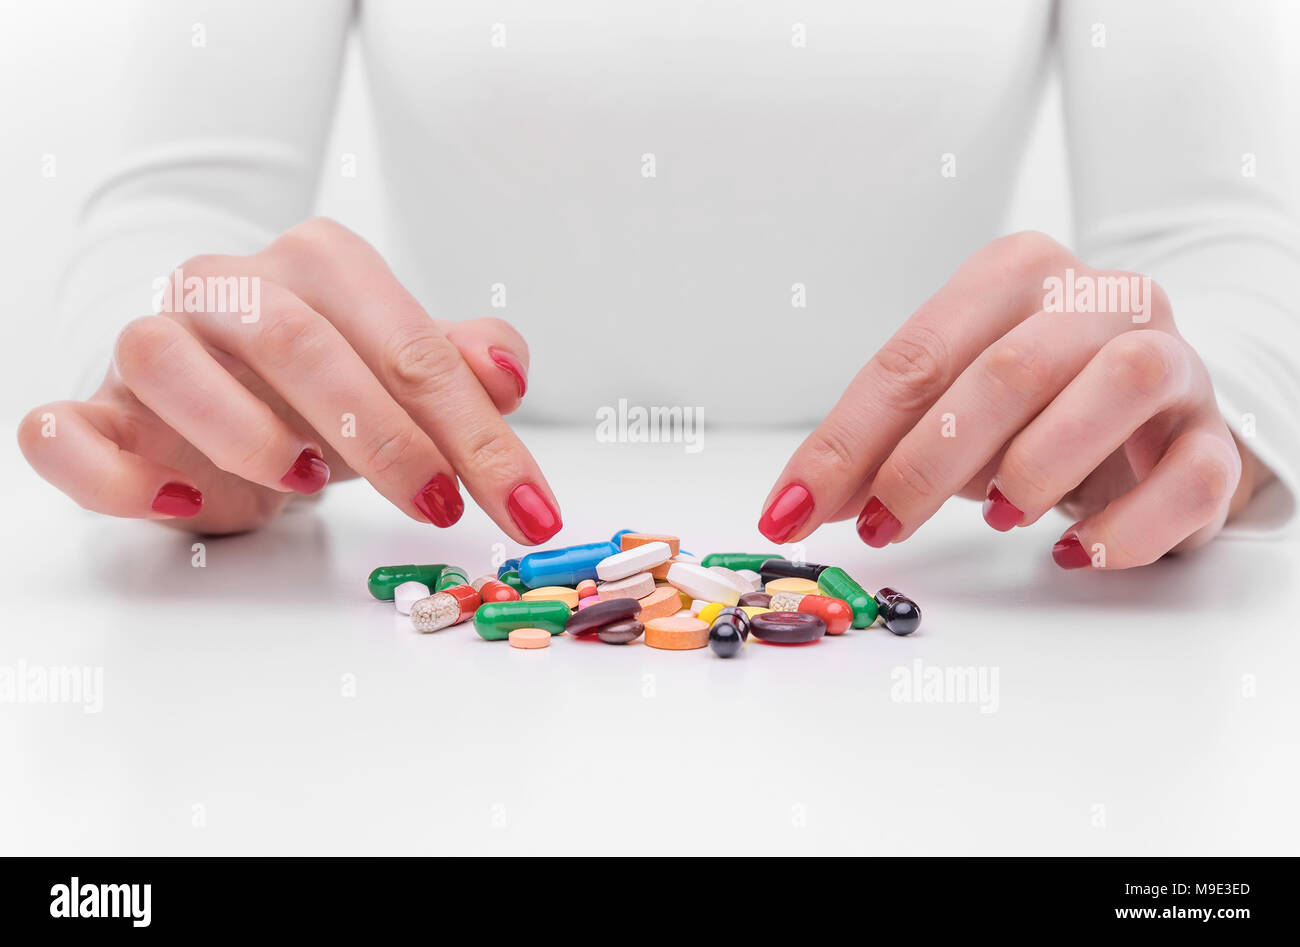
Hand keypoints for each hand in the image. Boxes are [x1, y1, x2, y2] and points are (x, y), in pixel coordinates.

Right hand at [18, 218, 562, 541]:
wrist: (227, 402)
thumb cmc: (329, 389)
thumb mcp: (405, 374)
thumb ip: (458, 364)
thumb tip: (507, 369)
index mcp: (319, 265)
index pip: (409, 344)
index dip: (477, 432)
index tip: (526, 507)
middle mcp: (227, 286)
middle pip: (298, 341)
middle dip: (385, 436)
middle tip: (439, 506)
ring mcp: (151, 343)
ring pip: (165, 357)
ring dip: (243, 431)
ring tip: (306, 481)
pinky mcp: (95, 409)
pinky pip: (64, 430)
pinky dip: (115, 473)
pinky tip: (185, 504)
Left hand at [758, 231, 1268, 569]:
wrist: (1150, 415)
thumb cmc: (1030, 408)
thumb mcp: (943, 415)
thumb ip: (876, 449)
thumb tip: (797, 506)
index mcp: (1014, 276)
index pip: (914, 358)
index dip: (845, 442)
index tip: (791, 513)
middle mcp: (1098, 298)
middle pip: (1007, 369)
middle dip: (927, 460)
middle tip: (883, 526)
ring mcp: (1172, 358)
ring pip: (1120, 382)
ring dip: (1043, 462)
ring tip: (1002, 517)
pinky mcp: (1215, 433)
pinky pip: (1191, 474)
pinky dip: (1127, 525)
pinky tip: (1073, 552)